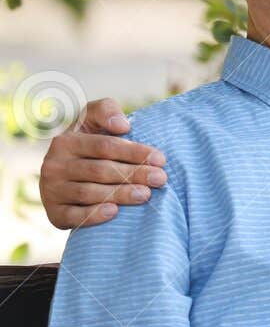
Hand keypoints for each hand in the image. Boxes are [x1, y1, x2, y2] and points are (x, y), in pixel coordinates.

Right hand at [40, 98, 166, 229]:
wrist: (65, 178)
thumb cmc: (89, 145)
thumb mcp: (92, 121)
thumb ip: (105, 110)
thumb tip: (122, 125)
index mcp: (66, 142)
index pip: (104, 146)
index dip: (134, 152)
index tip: (160, 159)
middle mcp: (54, 165)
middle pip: (100, 170)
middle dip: (134, 174)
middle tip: (160, 179)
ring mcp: (51, 190)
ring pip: (89, 193)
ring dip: (120, 194)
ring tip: (146, 194)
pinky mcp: (53, 212)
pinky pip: (73, 216)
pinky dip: (93, 214)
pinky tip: (114, 212)